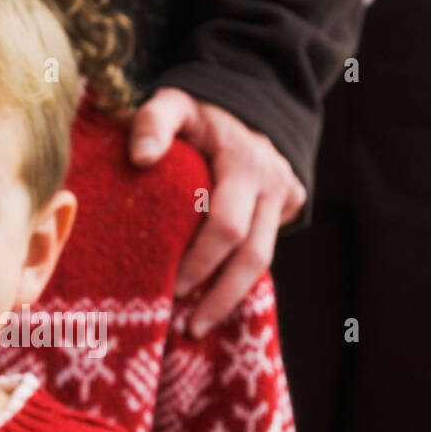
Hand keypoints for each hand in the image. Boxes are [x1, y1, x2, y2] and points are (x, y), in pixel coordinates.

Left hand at [129, 90, 305, 335]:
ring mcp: (286, 196)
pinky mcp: (290, 207)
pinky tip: (211, 304)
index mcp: (245, 162)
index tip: (171, 288)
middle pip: (253, 256)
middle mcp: (273, 182)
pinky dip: (238, 280)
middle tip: (187, 327)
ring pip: (264, 262)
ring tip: (197, 326)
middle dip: (220, 295)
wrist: (244, 104)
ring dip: (231, 298)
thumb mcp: (173, 103)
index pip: (227, 226)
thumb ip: (153, 122)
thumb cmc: (197, 114)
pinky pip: (264, 252)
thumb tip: (140, 158)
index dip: (201, 262)